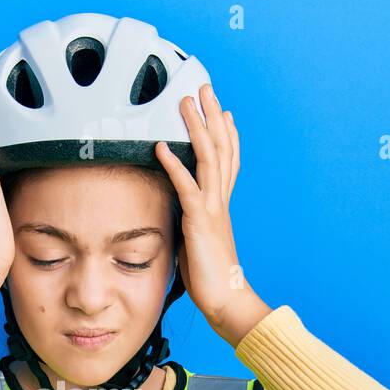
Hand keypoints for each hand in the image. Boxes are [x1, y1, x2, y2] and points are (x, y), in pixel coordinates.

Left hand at [155, 84, 269, 344]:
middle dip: (213, 116)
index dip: (227, 133)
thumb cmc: (210, 278)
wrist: (226, 300)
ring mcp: (213, 209)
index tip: (223, 111)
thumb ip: (192, 222)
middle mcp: (221, 201)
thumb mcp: (198, 242)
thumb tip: (181, 214)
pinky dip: (174, 165)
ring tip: (185, 102)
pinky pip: (187, 187)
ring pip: (209, 158)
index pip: (228, 161)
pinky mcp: (200, 222)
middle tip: (204, 88)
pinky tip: (161, 147)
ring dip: (196, 127)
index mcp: (222, 205)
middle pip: (222, 148)